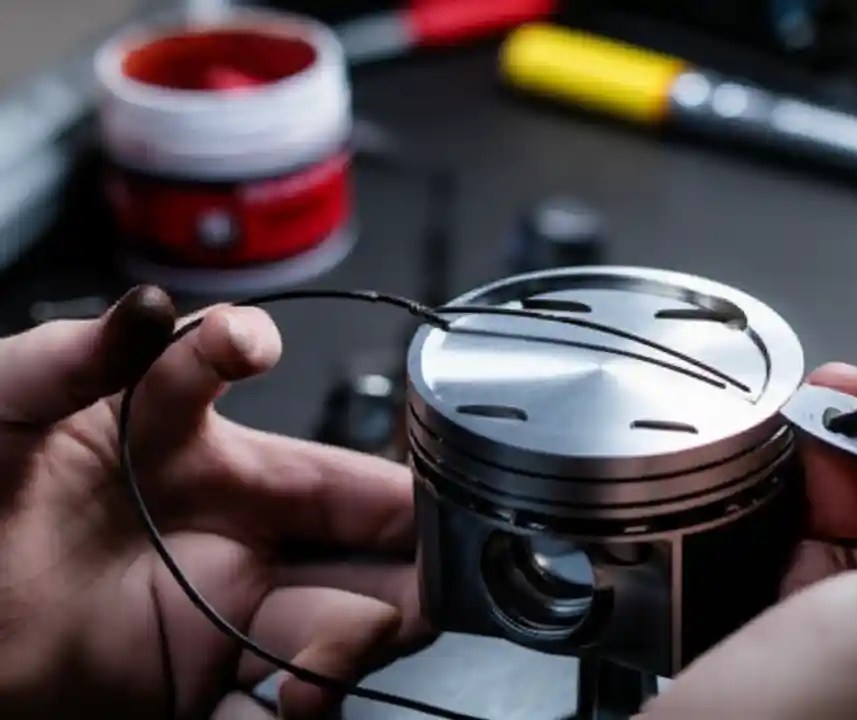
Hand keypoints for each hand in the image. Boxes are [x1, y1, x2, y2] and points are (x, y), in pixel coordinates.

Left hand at [0, 287, 429, 718]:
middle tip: (422, 587)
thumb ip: (68, 354)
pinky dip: (293, 712)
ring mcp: (221, 613)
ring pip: (342, 624)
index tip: (412, 497)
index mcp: (203, 460)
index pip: (320, 456)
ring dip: (354, 644)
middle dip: (412, 562)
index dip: (379, 468)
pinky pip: (275, 704)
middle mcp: (232, 533)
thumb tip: (148, 309)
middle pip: (366, 545)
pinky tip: (275, 712)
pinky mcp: (196, 686)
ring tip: (313, 673)